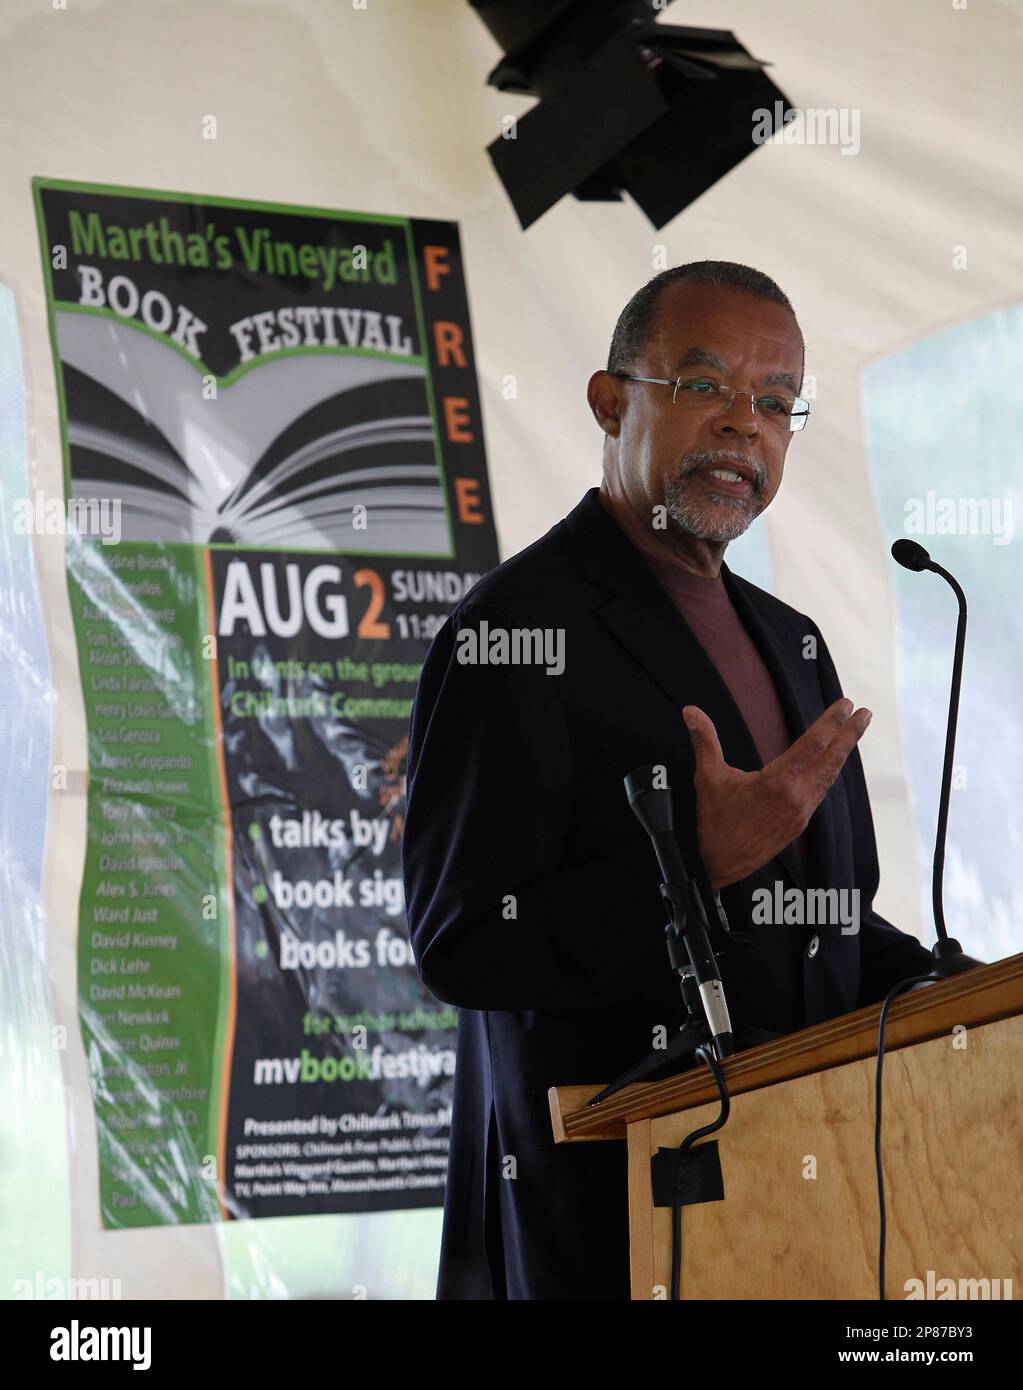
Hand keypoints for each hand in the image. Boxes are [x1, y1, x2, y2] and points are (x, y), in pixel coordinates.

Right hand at [682, 697, 872, 890]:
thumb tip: (690, 711)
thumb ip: (705, 741)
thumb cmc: (715, 822)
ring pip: (829, 776)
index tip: (845, 704)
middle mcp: (797, 797)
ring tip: (855, 732)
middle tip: (866, 713)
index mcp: (778, 782)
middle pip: (831, 759)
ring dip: (843, 752)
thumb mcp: (708, 778)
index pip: (813, 744)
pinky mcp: (800, 823)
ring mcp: (802, 812)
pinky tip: (833, 764)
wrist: (720, 866)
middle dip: (851, 734)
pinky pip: (821, 791)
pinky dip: (830, 772)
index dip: (830, 722)